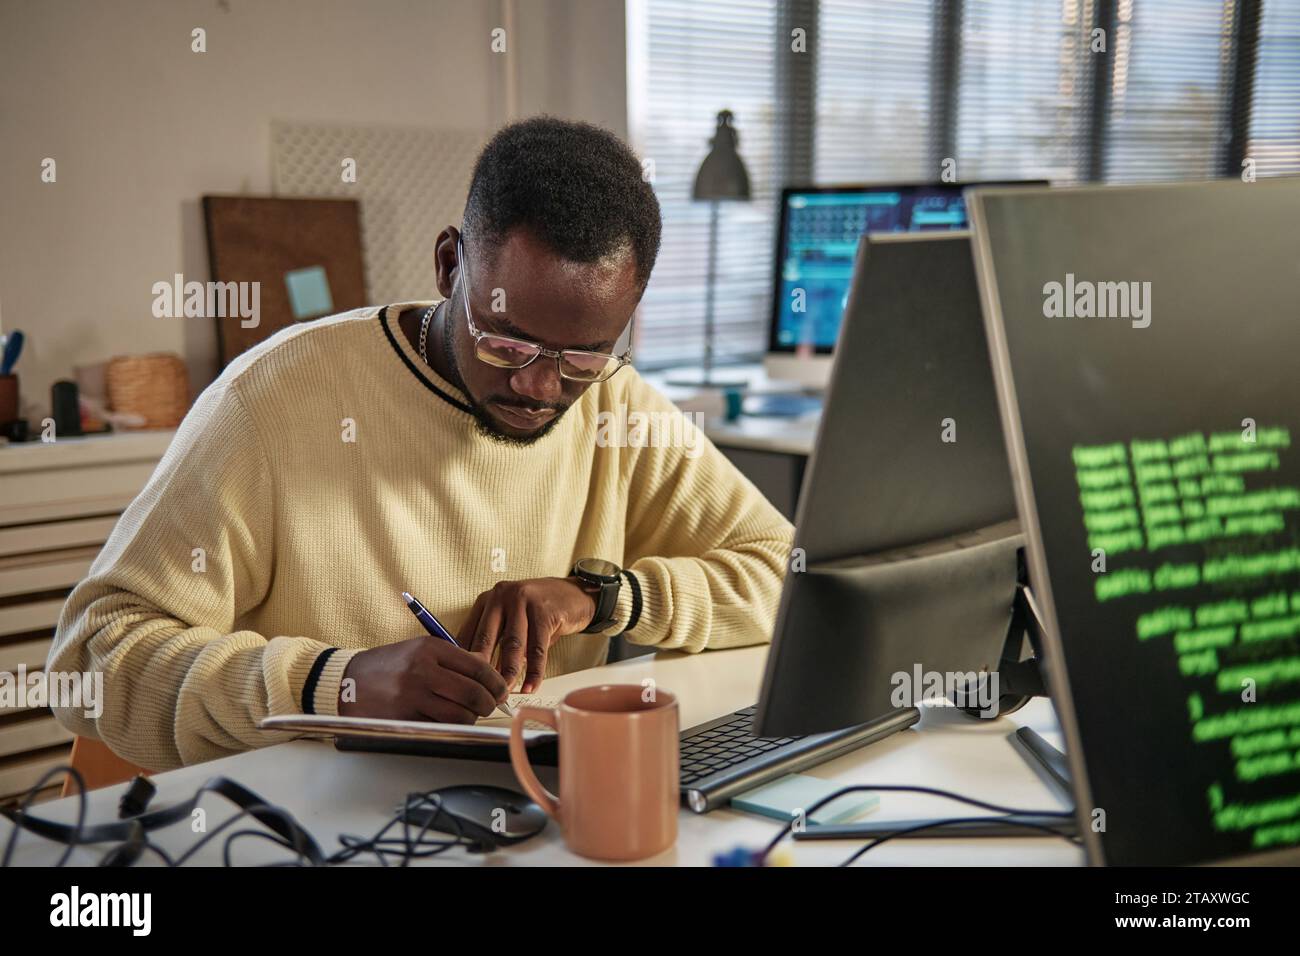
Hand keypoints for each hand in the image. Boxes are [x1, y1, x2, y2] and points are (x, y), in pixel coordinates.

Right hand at [337, 635, 508, 722]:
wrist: (347, 681)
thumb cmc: (390, 665)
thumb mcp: (421, 650)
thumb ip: (455, 659)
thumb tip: (490, 675)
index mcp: (430, 649)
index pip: (478, 667)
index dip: (497, 682)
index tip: (502, 691)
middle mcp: (422, 671)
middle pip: (473, 694)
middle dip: (489, 704)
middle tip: (490, 706)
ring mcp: (412, 696)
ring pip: (460, 715)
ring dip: (471, 719)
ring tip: (469, 715)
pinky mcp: (403, 719)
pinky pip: (440, 728)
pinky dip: (450, 728)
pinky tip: (448, 721)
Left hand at [458, 577, 596, 692]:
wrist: (574, 595)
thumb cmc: (539, 611)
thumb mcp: (512, 622)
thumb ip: (497, 644)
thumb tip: (484, 676)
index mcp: (487, 600)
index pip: (468, 633)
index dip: (465, 661)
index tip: (466, 682)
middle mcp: (502, 596)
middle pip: (486, 638)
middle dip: (483, 670)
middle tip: (481, 692)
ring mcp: (523, 600)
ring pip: (512, 644)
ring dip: (508, 672)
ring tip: (505, 692)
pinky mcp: (545, 611)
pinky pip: (537, 647)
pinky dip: (534, 671)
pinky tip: (531, 686)